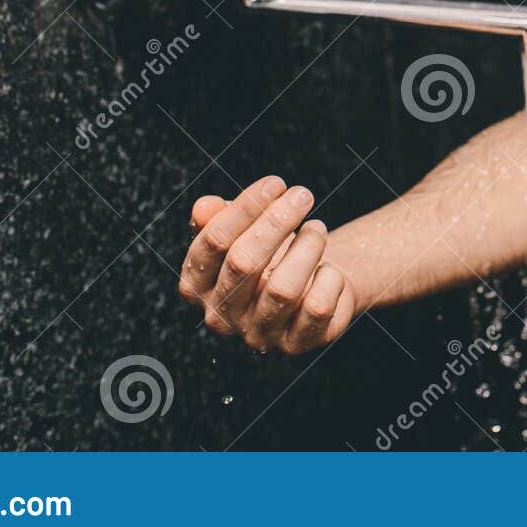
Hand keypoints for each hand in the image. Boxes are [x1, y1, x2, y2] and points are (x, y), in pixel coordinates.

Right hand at [177, 175, 358, 353]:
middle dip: (277, 222)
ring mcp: (258, 335)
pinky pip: (317, 308)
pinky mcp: (296, 343)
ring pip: (283, 288)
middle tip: (303, 195)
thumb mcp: (244, 229)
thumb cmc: (271, 251)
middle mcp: (221, 316)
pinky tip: (329, 268)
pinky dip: (329, 278)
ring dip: (307, 247)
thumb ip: (220, 217)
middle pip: (244, 262)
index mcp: (196, 285)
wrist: (312, 283)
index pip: (214, 242)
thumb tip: (203, 207)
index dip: (245, 208)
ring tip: (318, 228)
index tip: (276, 183)